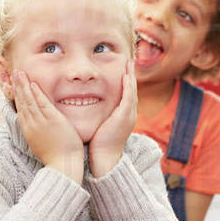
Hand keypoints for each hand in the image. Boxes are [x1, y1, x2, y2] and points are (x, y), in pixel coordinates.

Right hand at [13, 70, 83, 181]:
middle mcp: (31, 125)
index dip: (17, 96)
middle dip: (17, 87)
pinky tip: (33, 84)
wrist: (63, 166)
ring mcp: (41, 122)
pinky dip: (37, 93)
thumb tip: (39, 128)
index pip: (21, 110)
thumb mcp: (42, 144)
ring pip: (29, 101)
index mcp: (28, 131)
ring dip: (23, 86)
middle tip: (14, 73)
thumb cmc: (56, 157)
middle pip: (22, 103)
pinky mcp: (52, 121)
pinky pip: (42, 104)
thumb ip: (39, 133)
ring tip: (19, 73)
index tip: (14, 85)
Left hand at [88, 59, 135, 176]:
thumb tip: (87, 107)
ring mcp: (128, 115)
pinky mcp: (124, 117)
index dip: (126, 82)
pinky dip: (128, 86)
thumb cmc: (99, 145)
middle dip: (131, 75)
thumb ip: (99, 116)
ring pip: (132, 91)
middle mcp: (129, 114)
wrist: (105, 158)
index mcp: (123, 116)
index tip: (123, 70)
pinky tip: (126, 76)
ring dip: (131, 77)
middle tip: (130, 62)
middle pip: (132, 90)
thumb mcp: (101, 127)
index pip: (126, 95)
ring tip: (129, 64)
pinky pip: (128, 98)